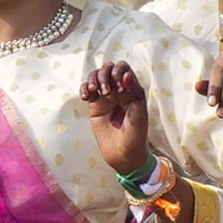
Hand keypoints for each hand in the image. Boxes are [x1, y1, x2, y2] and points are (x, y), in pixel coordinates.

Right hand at [81, 59, 154, 175]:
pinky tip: (85, 96)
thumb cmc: (136, 136)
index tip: (119, 87)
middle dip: (104, 74)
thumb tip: (126, 74)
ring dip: (92, 79)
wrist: (124, 155)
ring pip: (95, 77)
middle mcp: (119, 91)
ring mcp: (106, 97)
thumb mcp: (139, 114)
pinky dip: (84, 88)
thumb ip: (134, 93)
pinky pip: (87, 90)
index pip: (123, 68)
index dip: (118, 71)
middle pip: (107, 69)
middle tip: (106, 91)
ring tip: (92, 92)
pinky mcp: (95, 106)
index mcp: (132, 90)